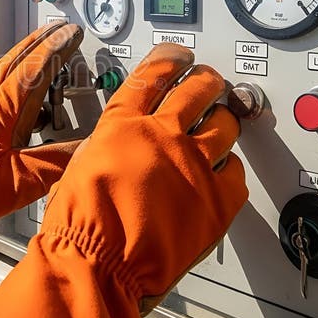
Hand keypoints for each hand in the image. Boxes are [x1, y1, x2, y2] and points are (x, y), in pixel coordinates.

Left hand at [0, 22, 83, 280]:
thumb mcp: (26, 177)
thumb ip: (59, 159)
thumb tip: (88, 147)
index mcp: (3, 107)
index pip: (36, 67)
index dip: (57, 48)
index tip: (72, 32)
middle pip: (17, 60)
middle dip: (40, 41)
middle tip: (59, 26)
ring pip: (5, 72)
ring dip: (27, 57)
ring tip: (45, 48)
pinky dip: (17, 80)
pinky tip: (28, 93)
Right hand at [0, 43, 246, 317]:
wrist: (101, 262)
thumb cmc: (81, 223)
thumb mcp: (80, 166)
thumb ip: (107, 145)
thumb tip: (116, 142)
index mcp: (124, 124)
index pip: (154, 74)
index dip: (170, 57)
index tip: (178, 55)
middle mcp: (162, 137)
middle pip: (197, 89)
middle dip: (206, 80)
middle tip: (208, 81)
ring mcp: (194, 166)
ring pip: (225, 124)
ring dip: (224, 119)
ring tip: (222, 122)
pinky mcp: (216, 199)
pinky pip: (237, 173)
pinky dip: (231, 170)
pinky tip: (224, 172)